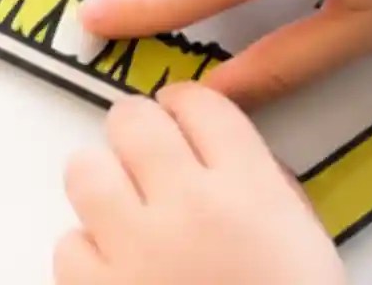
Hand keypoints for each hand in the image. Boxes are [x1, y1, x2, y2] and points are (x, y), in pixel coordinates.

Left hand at [54, 84, 344, 284]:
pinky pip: (67, 244)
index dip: (185, 106)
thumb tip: (220, 156)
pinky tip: (116, 272)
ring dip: (102, 187)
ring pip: (84, 171)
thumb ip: (263, 188)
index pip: (200, 104)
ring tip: (123, 214)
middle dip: (136, 135)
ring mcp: (134, 249)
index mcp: (249, 191)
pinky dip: (86, 256)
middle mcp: (188, 206)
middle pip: (132, 120)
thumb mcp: (304, 244)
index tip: (179, 117)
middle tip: (145, 159)